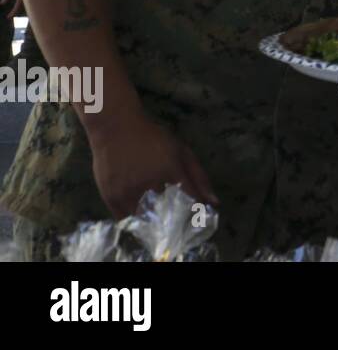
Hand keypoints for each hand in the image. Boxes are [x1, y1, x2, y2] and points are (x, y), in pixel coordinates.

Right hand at [88, 111, 218, 219]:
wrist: (115, 128)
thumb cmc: (152, 138)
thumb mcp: (181, 151)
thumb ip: (199, 177)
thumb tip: (214, 202)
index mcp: (171, 170)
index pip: (190, 200)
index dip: (194, 209)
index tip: (195, 211)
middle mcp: (150, 183)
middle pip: (168, 214)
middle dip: (174, 218)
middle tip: (174, 216)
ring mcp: (128, 191)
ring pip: (146, 220)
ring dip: (153, 222)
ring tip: (156, 215)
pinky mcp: (111, 197)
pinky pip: (126, 220)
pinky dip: (134, 221)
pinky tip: (139, 213)